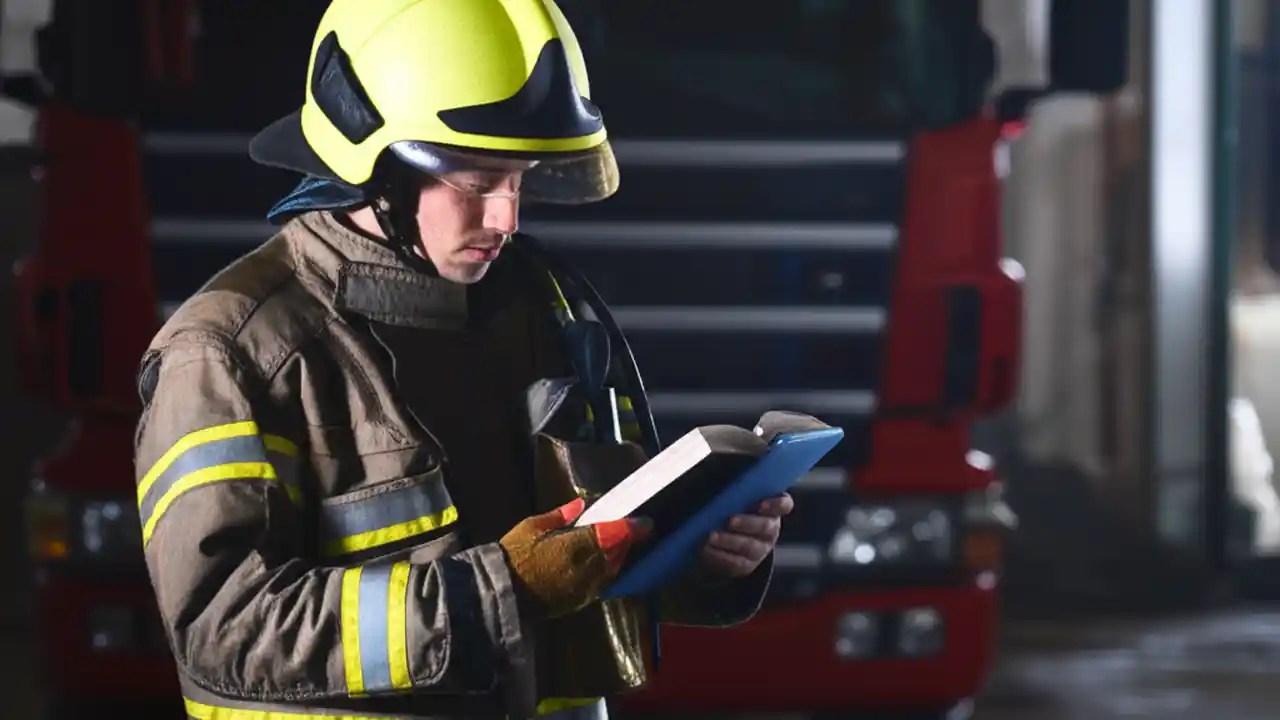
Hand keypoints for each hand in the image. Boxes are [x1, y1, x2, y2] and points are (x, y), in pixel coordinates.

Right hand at [499, 497, 650, 618]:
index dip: (634, 528)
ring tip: (620, 546)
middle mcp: (587, 569)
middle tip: (633, 530)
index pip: (615, 535)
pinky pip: (602, 583)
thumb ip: (560, 516)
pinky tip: (603, 563)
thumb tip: (581, 504)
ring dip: (619, 557)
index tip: (646, 522)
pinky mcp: (580, 601)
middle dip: (627, 542)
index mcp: (576, 546)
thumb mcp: (531, 526)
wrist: (500, 594)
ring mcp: (585, 588)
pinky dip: (607, 571)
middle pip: (618, 553)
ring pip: (613, 570)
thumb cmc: (513, 555)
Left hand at [699, 493, 794, 578]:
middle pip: (764, 527)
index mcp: (772, 509)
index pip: (784, 505)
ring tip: (711, 536)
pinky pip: (735, 563)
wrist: (726, 539)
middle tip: (730, 520)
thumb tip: (717, 478)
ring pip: (749, 546)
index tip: (761, 504)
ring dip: (729, 541)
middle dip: (746, 523)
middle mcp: (770, 530)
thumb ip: (736, 490)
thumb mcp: (738, 498)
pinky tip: (706, 549)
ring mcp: (760, 550)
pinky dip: (719, 555)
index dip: (776, 505)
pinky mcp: (746, 565)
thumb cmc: (733, 509)